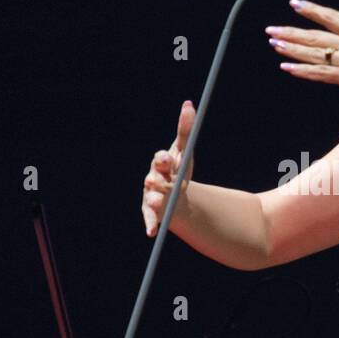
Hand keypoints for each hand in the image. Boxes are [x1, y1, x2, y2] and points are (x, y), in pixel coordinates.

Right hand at [141, 100, 195, 237]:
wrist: (173, 193)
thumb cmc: (176, 169)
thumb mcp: (183, 151)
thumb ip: (185, 130)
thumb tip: (189, 104)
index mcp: (160, 163)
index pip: (160, 159)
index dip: (163, 159)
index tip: (168, 159)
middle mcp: (152, 179)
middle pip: (153, 178)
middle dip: (157, 179)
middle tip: (158, 180)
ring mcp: (150, 195)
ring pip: (150, 197)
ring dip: (152, 201)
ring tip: (156, 203)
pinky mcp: (150, 212)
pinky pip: (149, 218)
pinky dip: (149, 224)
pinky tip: (151, 233)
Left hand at [265, 0, 338, 100]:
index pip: (330, 16)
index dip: (311, 10)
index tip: (295, 4)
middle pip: (314, 36)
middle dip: (291, 32)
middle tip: (272, 29)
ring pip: (313, 54)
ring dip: (291, 49)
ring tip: (275, 44)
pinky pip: (319, 74)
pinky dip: (302, 71)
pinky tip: (287, 68)